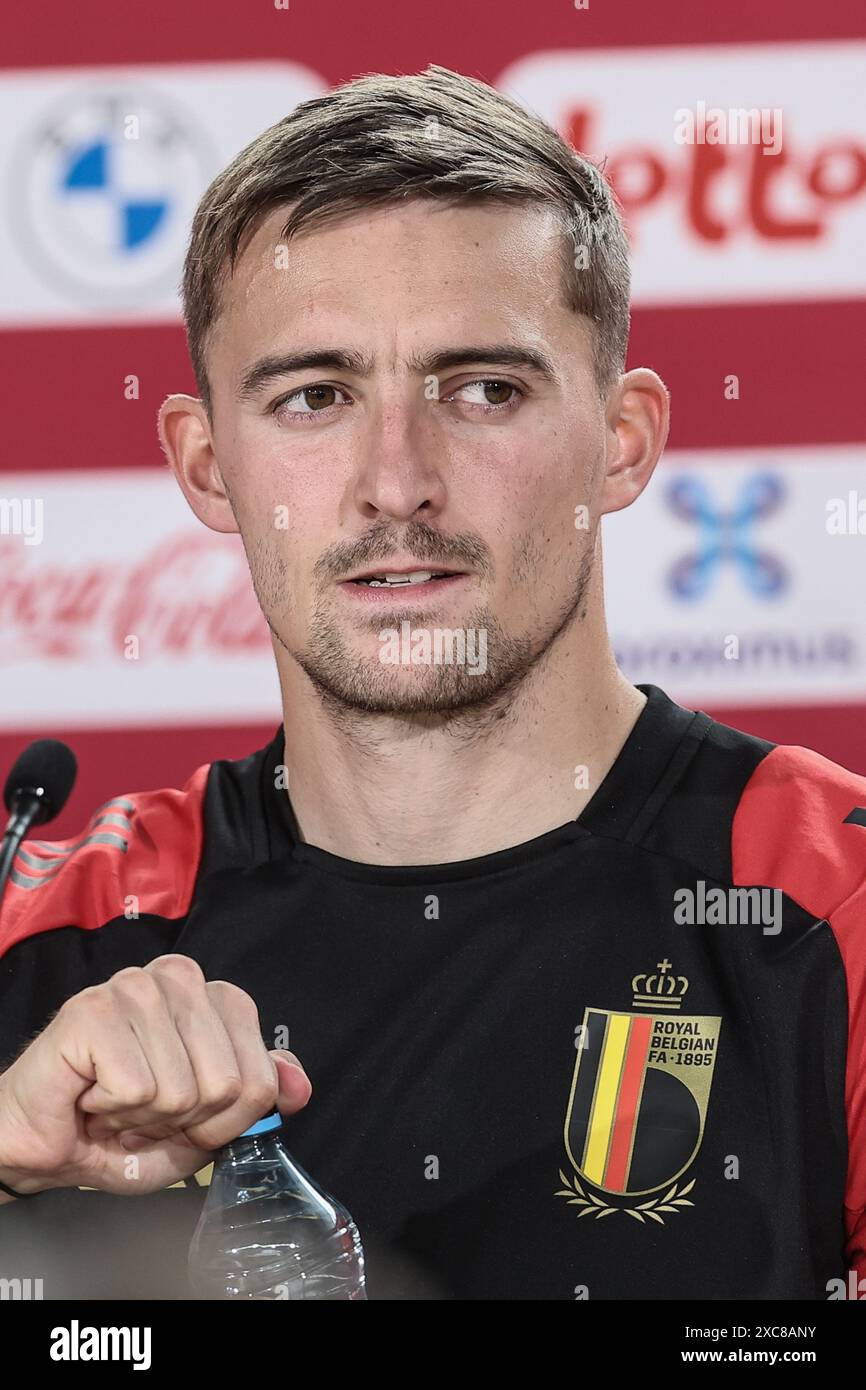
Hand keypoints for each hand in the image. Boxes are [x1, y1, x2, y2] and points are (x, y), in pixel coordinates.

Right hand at [0, 955, 311, 1196]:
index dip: (225, 1115)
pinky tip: (92, 1094)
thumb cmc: (117, 1127)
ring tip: (115, 1101)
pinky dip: (113, 1111)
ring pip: (182, 1089)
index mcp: (209, 994)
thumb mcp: (203, 1124)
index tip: (185, 1115)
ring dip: (145, 1117)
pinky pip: (139, 1088)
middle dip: (187, 1121)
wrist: (42, 1144)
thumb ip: (257, 1097)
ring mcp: (134, 987)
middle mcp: (176, 977)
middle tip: (145, 1111)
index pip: (260, 1070)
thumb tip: (299, 1085)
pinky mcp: (93, 1010)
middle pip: (227, 1082)